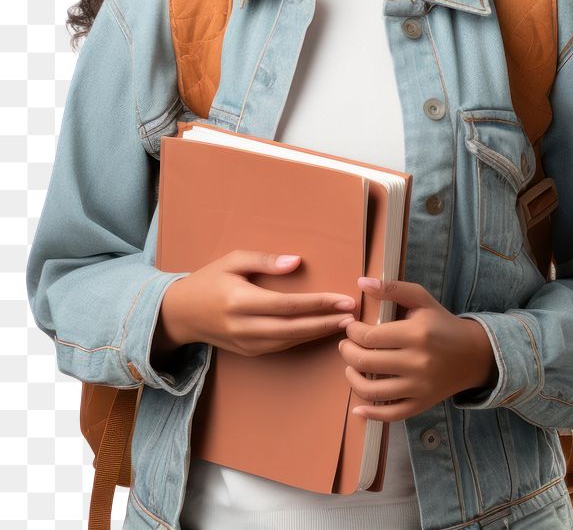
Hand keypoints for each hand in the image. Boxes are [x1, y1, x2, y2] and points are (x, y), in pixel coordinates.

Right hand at [152, 250, 357, 363]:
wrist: (179, 314)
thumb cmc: (208, 280)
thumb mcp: (232, 260)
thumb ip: (264, 260)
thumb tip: (296, 262)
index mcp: (240, 301)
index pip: (288, 305)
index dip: (318, 304)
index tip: (343, 299)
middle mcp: (244, 327)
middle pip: (293, 329)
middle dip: (326, 323)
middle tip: (352, 316)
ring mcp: (245, 344)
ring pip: (289, 341)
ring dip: (318, 334)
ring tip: (344, 323)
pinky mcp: (248, 352)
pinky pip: (281, 346)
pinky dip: (303, 339)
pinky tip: (319, 330)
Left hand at [337, 276, 497, 421]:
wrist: (473, 354)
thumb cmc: (442, 323)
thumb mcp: (421, 299)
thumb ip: (392, 288)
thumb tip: (361, 282)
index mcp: (416, 334)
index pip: (369, 337)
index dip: (352, 332)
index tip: (351, 327)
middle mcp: (417, 362)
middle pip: (366, 363)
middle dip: (347, 352)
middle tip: (346, 345)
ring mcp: (419, 387)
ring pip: (372, 391)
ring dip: (352, 379)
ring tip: (351, 367)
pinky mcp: (421, 404)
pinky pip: (390, 415)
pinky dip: (370, 413)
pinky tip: (359, 407)